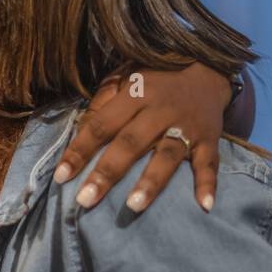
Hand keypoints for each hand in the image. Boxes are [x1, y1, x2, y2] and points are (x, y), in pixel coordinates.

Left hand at [55, 62, 232, 212]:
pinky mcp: (209, 138)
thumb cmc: (156, 77)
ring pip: (167, 155)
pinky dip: (208, 184)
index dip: (80, 150)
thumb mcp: (125, 76)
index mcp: (135, 94)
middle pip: (130, 143)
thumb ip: (103, 101)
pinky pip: (209, 163)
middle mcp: (160, 110)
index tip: (62, 177)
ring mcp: (187, 126)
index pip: (101, 125)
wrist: (208, 64)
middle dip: (107, 173)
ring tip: (133, 207)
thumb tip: (81, 130)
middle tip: (86, 200)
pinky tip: (204, 206)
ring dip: (151, 182)